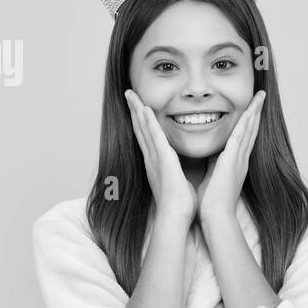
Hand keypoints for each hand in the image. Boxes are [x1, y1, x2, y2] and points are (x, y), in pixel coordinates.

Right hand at [125, 89, 196, 223]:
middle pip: (139, 128)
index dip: (140, 121)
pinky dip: (148, 122)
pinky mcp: (162, 158)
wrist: (176, 214)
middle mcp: (151, 157)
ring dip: (137, 110)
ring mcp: (155, 157)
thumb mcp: (177, 181)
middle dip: (134, 110)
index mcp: (155, 162)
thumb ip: (176, 171)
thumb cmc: (179, 202)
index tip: (137, 107)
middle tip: (128, 94)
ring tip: (131, 94)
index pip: (146, 137)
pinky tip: (145, 109)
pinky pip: (154, 136)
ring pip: (143, 128)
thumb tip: (180, 169)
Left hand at [196, 90, 265, 219]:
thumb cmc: (212, 200)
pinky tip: (250, 111)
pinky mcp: (233, 159)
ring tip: (259, 97)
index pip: (245, 138)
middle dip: (256, 112)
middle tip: (261, 97)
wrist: (216, 214)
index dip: (250, 122)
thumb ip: (214, 163)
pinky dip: (246, 122)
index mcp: (237, 163)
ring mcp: (239, 158)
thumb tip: (210, 153)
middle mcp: (242, 159)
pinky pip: (241, 136)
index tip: (252, 109)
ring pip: (249, 129)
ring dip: (255, 112)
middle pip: (252, 130)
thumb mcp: (213, 175)